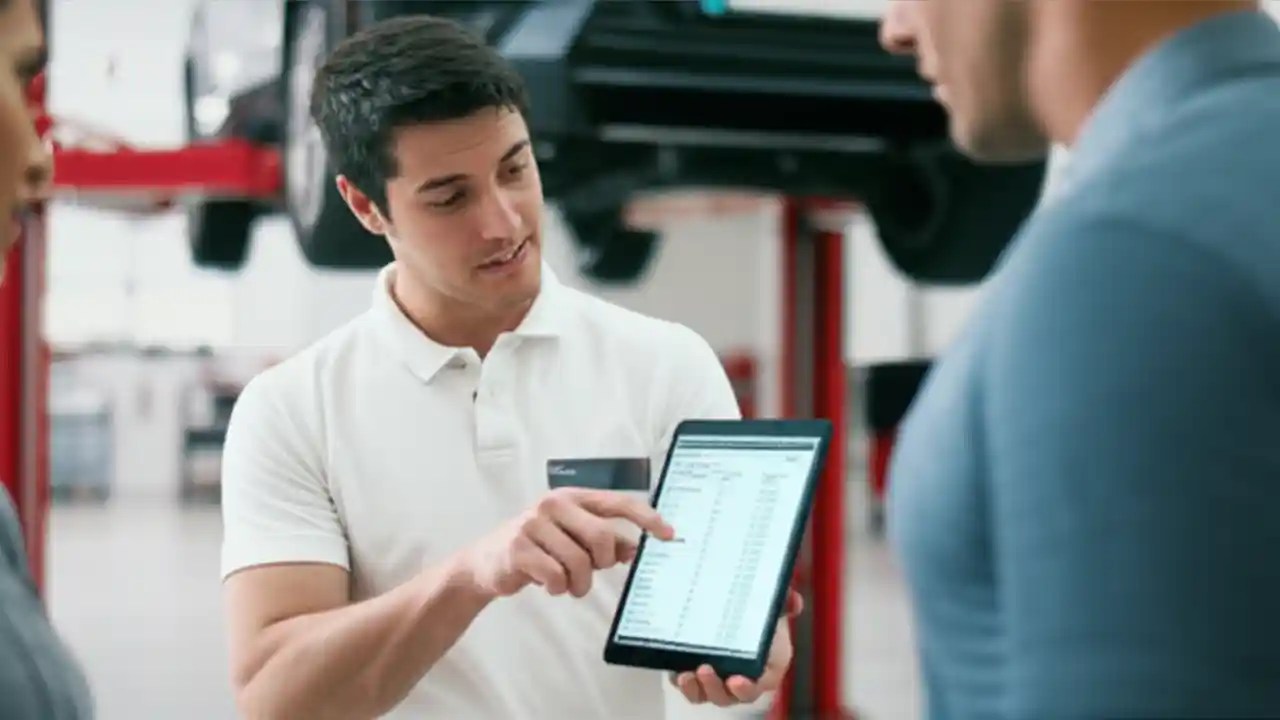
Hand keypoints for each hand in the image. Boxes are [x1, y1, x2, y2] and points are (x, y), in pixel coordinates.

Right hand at [462, 487, 674, 598]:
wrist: (486, 561)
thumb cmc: (537, 547)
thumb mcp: (571, 539)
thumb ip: (603, 541)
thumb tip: (634, 548)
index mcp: (573, 497)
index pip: (618, 503)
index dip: (646, 518)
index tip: (668, 534)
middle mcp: (554, 504)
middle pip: (602, 537)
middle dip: (602, 563)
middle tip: (590, 573)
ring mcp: (534, 524)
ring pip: (579, 562)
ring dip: (579, 583)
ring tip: (567, 584)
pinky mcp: (519, 548)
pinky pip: (556, 576)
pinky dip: (558, 588)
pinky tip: (548, 584)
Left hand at [670, 588, 803, 706]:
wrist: (733, 610)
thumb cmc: (758, 614)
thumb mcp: (773, 605)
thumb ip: (784, 602)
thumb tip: (793, 600)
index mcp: (766, 668)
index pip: (759, 685)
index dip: (747, 688)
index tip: (736, 680)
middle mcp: (742, 680)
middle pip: (729, 696)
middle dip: (715, 688)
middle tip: (704, 669)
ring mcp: (718, 680)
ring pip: (705, 695)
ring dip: (695, 689)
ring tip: (685, 674)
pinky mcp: (696, 675)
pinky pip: (688, 686)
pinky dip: (681, 682)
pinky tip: (676, 669)